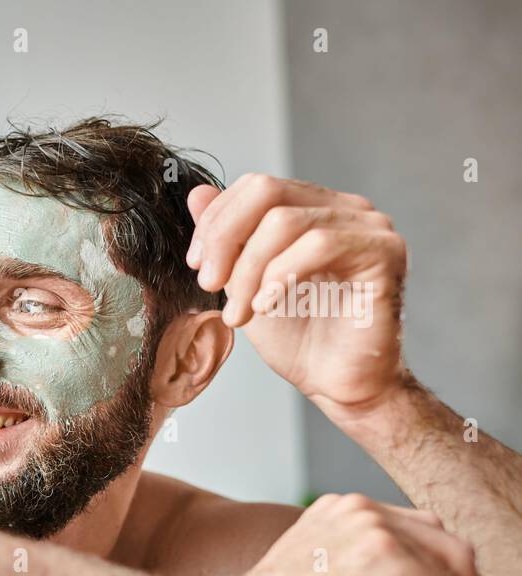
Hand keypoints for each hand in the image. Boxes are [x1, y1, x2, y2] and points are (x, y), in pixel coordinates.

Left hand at [187, 175, 409, 417]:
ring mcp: (369, 226)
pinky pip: (319, 244)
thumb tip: (198, 193)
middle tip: (208, 284)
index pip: (256, 186)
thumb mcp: (245, 283)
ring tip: (239, 313)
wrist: (337, 384)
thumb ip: (227, 238)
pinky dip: (280, 275)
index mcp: (314, 208)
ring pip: (284, 222)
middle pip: (267, 191)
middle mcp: (345, 208)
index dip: (216, 221)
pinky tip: (267, 306)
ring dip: (248, 271)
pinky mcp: (384, 253)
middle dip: (224, 238)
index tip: (196, 265)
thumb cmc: (299, 340)